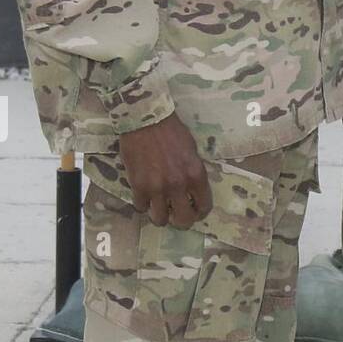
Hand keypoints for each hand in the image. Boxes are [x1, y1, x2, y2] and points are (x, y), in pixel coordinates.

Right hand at [119, 112, 212, 228]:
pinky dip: (143, 204)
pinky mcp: (138, 186)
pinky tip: (145, 195)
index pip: (204, 205)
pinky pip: (141, 207)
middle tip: (177, 215)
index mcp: (196, 175)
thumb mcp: (192, 151)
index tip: (195, 212)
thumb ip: (192, 172)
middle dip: (182, 221)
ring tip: (159, 208)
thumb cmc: (172, 131)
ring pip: (160, 219)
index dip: (200, 212)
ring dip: (161, 216)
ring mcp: (157, 188)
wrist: (146, 121)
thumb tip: (192, 189)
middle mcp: (178, 185)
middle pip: (183, 220)